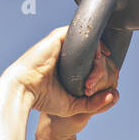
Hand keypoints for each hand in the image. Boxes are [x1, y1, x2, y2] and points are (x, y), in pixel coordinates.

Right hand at [3, 27, 119, 128]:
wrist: (24, 90)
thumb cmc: (43, 100)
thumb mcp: (73, 105)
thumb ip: (92, 103)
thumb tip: (114, 96)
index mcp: (66, 68)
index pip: (89, 64)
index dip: (101, 71)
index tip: (108, 81)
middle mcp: (64, 54)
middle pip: (91, 52)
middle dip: (102, 63)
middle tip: (106, 75)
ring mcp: (61, 44)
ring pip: (88, 43)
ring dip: (99, 53)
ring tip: (103, 66)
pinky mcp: (58, 37)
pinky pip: (82, 34)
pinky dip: (93, 43)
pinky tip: (98, 55)